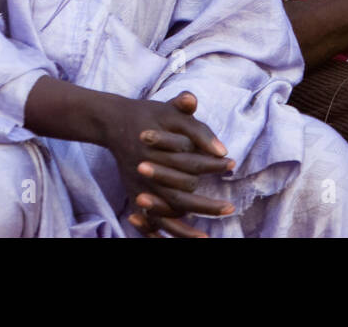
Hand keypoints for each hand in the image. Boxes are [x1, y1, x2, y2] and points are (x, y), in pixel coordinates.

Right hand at [98, 91, 236, 237]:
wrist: (115, 123)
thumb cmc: (150, 115)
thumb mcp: (170, 109)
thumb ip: (190, 115)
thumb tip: (213, 134)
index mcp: (158, 152)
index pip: (190, 164)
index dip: (212, 165)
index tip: (232, 163)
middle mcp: (147, 174)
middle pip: (179, 195)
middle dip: (205, 205)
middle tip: (230, 208)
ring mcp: (139, 188)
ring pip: (163, 214)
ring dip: (183, 230)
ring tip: (205, 238)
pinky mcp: (134, 196)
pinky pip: (148, 222)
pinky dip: (160, 233)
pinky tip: (183, 237)